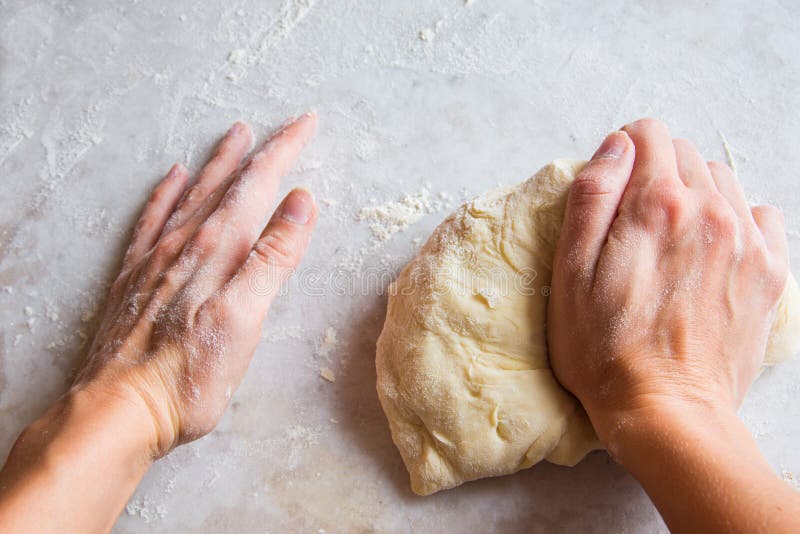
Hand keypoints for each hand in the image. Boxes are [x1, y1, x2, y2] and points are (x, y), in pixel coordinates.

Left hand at [73, 114, 318, 457]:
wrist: (118, 408)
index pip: (258, 185)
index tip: (306, 123)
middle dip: (259, 151)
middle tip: (282, 126)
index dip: (285, 151)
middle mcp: (186, 243)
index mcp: (219, 250)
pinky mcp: (135, 276)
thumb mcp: (245, 318)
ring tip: (235, 135)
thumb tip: (300, 202)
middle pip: (228, 183)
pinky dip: (166, 194)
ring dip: (217, 164)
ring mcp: (157, 258)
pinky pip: (152, 220)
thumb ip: (272, 258)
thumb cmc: (189, 375)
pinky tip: (172, 178)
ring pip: (193, 195)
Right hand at [547, 118, 788, 445]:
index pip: (649, 134)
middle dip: (656, 172)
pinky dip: (733, 219)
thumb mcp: (569, 273)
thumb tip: (615, 145)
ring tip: (669, 239)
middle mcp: (711, 212)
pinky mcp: (769, 273)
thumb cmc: (604, 350)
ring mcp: (747, 242)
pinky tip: (709, 251)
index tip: (612, 185)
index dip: (622, 151)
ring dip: (694, 194)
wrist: (667, 413)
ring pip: (721, 180)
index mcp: (657, 206)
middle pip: (686, 154)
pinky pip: (759, 215)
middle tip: (632, 222)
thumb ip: (591, 197)